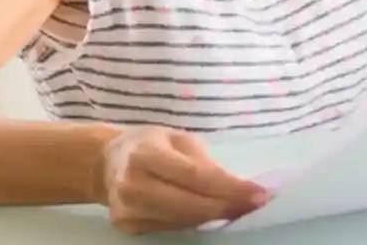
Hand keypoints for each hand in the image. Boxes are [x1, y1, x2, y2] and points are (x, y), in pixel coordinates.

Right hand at [95, 126, 269, 233]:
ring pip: (182, 220)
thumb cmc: (149, 144)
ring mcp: (126, 209)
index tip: (260, 194)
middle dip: (227, 206)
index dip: (230, 188)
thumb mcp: (177, 138)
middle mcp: (132, 184)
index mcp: (145, 153)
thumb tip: (238, 188)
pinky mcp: (126, 226)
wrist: (105, 163)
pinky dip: (194, 221)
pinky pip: (170, 227)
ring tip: (238, 207)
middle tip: (255, 204)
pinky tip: (208, 212)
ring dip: (214, 216)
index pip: (195, 176)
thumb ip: (204, 163)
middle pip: (189, 205)